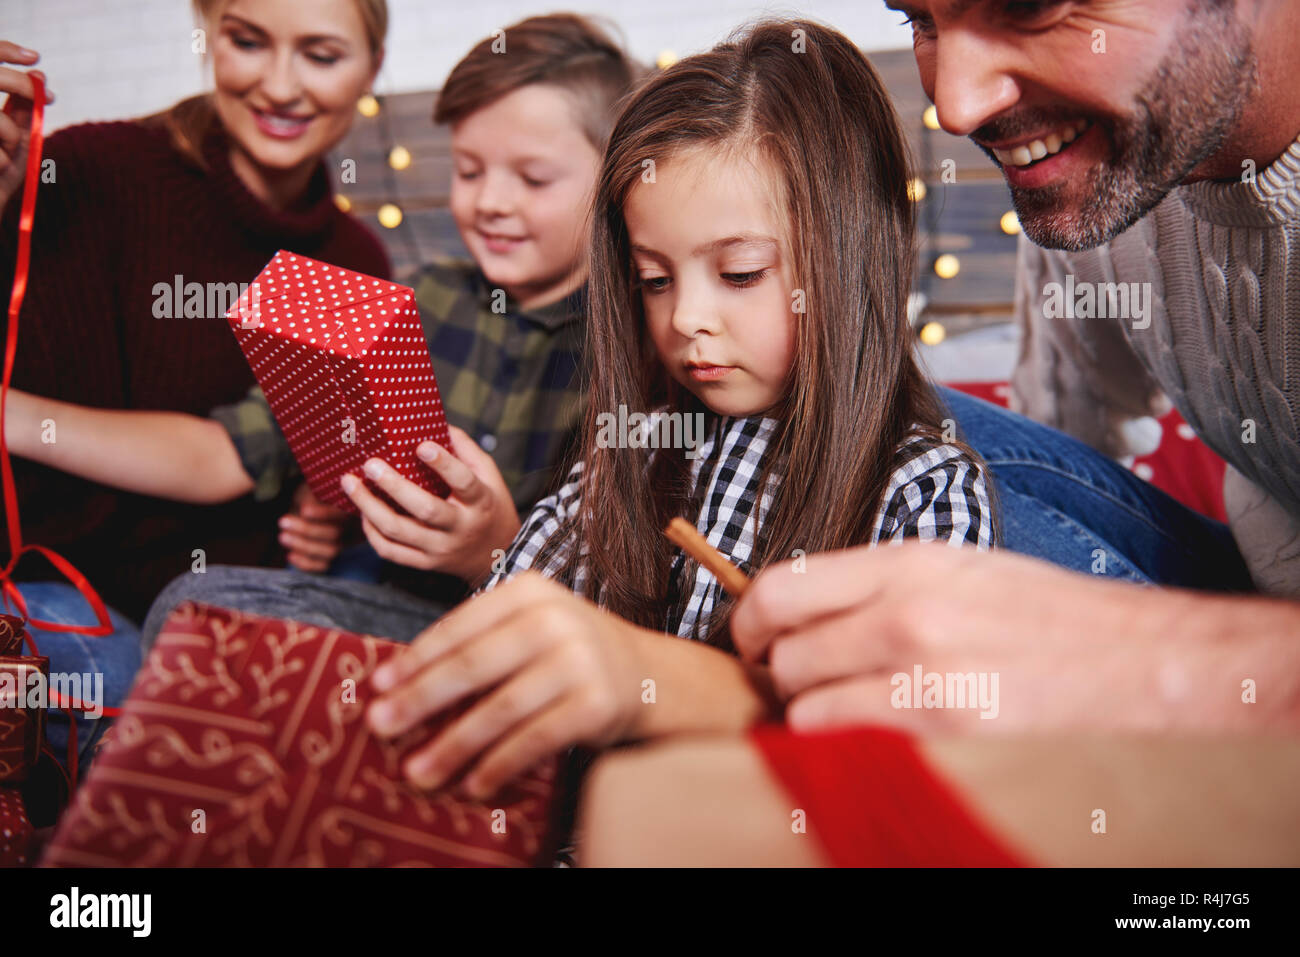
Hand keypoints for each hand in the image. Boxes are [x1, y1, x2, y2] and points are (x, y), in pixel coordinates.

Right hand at [0, 42, 53, 211]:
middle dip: (24, 87)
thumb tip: (38, 74)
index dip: (5, 51)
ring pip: (0, 121)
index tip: (36, 58)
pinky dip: (2, 159)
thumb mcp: (13, 138)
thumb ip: (20, 107)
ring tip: (6, 154)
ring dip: (11, 135)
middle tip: (48, 98)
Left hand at [280, 481, 351, 572]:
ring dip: (303, 545)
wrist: (311, 505)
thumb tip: (305, 510)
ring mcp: (342, 544)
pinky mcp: (330, 557)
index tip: (304, 511)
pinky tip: (290, 555)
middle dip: (306, 529)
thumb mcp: (311, 489)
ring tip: (282, 536)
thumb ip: (310, 498)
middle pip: (334, 534)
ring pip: (330, 551)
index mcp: (348, 508)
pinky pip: (324, 566)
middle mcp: (349, 528)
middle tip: (283, 522)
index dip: (323, 514)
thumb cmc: (312, 495)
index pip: (341, 514)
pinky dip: (306, 564)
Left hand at [340, 425, 520, 582]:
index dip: (443, 464)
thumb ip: (466, 450)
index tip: (421, 446)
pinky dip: (371, 532)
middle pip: (425, 509)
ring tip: (350, 484)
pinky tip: (363, 513)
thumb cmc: (490, 508)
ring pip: (399, 531)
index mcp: (480, 502)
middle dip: (394, 486)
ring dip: (369, 507)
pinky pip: (391, 551)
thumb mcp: (489, 476)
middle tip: (370, 464)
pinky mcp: (425, 562)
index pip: (463, 482)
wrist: (497, 556)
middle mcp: (460, 528)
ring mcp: (441, 549)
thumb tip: (438, 424)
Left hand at [366, 572, 645, 797]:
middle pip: (473, 664)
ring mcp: (579, 661)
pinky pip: (535, 739)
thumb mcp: (530, 628)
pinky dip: (499, 765)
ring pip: (500, 707)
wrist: (648, 676)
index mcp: (529, 592)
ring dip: (453, 744)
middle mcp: (555, 620)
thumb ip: (478, 644)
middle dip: (420, 699)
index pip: (460, 626)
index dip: (415, 658)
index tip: (376, 686)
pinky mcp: (596, 704)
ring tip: (418, 770)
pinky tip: (472, 785)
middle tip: (380, 726)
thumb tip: (399, 687)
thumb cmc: (569, 653)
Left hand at [730, 542, 1293, 732]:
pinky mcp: (940, 725)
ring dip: (805, 713)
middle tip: (795, 685)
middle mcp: (905, 609)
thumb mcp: (957, 569)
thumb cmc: (1047, 617)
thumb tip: (803, 612)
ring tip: (836, 713)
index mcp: (906, 561)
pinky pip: (837, 738)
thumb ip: (877, 585)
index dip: (749, 621)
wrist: (1136, 661)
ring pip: (801, 700)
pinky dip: (832, 742)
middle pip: (783, 650)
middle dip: (777, 674)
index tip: (752, 640)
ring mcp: (922, 670)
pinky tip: (861, 737)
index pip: (781, 586)